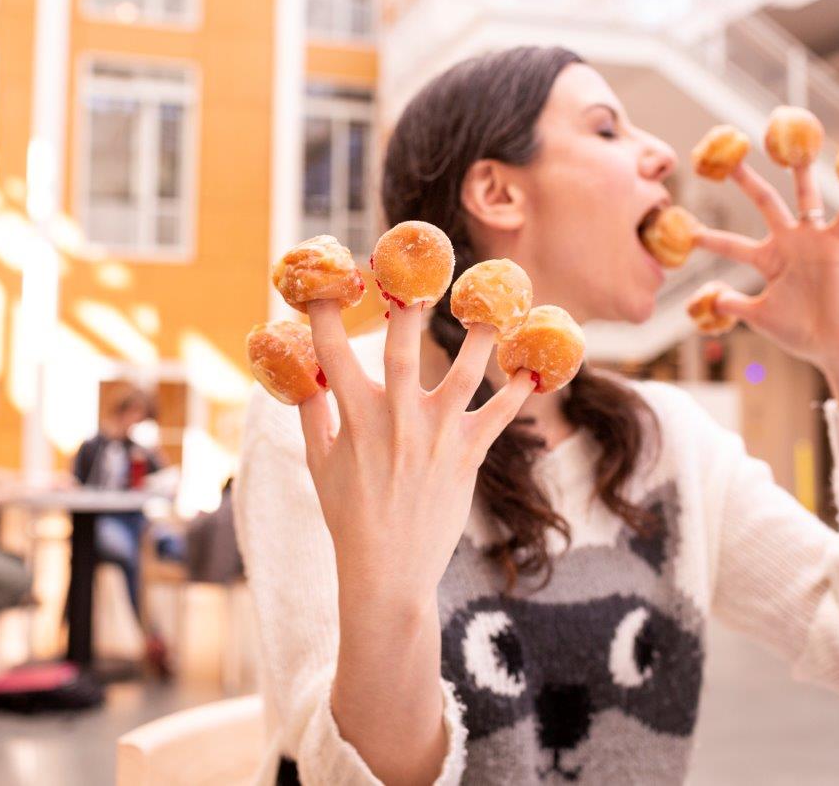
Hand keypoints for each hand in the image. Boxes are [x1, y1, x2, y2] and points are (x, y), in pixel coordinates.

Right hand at [299, 299, 535, 606]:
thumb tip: (306, 377)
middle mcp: (396, 418)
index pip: (333, 350)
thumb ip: (314, 416)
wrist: (387, 569)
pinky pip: (500, 414)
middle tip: (417, 268)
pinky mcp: (468, 455)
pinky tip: (532, 365)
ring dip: (482, 335)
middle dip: (409, 303)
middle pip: (404, 347)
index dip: (325, 310)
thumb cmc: (348, 515)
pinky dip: (519, 390)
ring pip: (465, 372)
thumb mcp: (320, 464)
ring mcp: (436, 435)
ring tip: (495, 303)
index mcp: (354, 416)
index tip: (325, 281)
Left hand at [694, 161, 838, 411]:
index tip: (685, 226)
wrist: (837, 347)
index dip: (708, 237)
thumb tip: (710, 299)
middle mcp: (789, 243)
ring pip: (804, 197)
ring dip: (799, 171)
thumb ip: (735, 304)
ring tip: (792, 143)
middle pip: (763, 203)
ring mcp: (814, 242)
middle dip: (744, 180)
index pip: (730, 245)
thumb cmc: (802, 334)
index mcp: (768, 261)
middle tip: (726, 156)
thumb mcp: (760, 317)